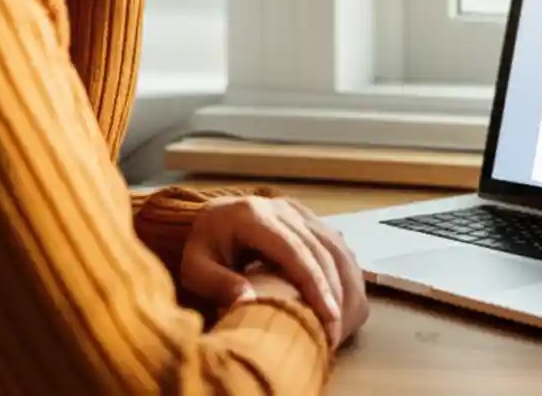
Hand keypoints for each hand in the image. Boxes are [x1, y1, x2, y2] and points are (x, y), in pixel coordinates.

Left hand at [180, 196, 368, 346]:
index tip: (328, 319)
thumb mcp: (194, 268)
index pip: (294, 252)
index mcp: (254, 216)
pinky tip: (345, 300)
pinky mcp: (311, 220)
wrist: (213, 218)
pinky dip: (346, 274)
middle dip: (334, 293)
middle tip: (336, 332)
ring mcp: (301, 212)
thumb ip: (217, 284)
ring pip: (336, 247)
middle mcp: (283, 209)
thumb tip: (248, 302)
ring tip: (343, 321)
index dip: (315, 286)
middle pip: (321, 251)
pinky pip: (337, 246)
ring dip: (345, 284)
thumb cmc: (203, 248)